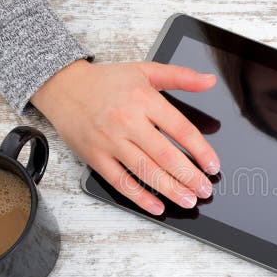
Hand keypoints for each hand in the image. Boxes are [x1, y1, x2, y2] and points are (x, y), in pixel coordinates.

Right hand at [31, 59, 220, 215]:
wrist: (63, 86)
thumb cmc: (107, 81)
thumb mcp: (146, 70)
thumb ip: (181, 76)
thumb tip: (210, 81)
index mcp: (144, 99)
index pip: (181, 129)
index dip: (201, 151)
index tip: (213, 166)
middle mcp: (128, 121)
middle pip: (165, 155)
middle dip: (189, 176)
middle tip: (205, 189)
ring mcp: (110, 141)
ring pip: (145, 171)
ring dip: (170, 189)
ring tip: (189, 200)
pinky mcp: (95, 156)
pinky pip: (120, 181)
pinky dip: (139, 197)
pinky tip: (157, 206)